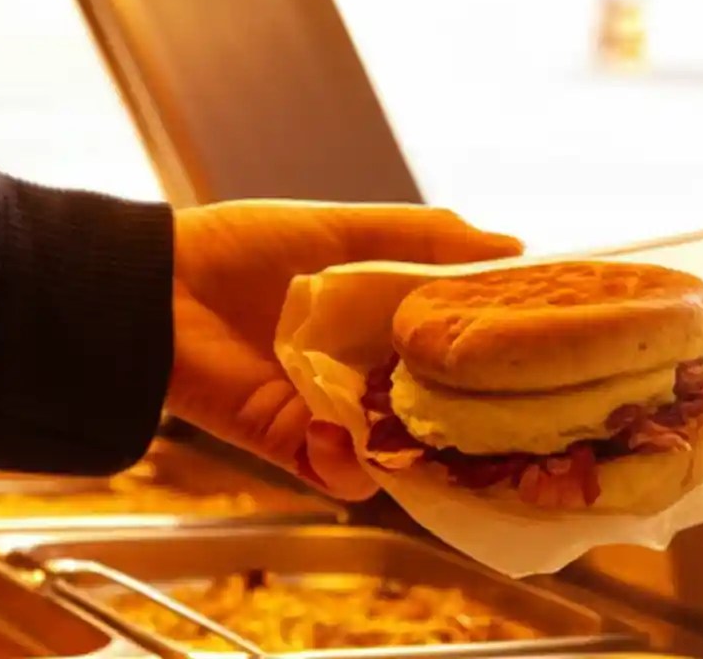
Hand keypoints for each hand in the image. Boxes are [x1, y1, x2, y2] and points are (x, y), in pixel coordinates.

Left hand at [169, 201, 523, 499]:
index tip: (542, 353)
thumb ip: (426, 239)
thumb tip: (516, 246)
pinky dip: (349, 464)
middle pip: (437, 406)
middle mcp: (364, 369)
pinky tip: (342, 437)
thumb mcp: (345, 230)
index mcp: (380, 317)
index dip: (494, 352)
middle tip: (521, 419)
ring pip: (398, 449)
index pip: (453, 344)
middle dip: (475, 417)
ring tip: (444, 436)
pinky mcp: (293, 443)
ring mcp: (331, 411)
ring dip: (421, 449)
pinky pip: (340, 471)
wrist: (160, 289)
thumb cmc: (246, 248)